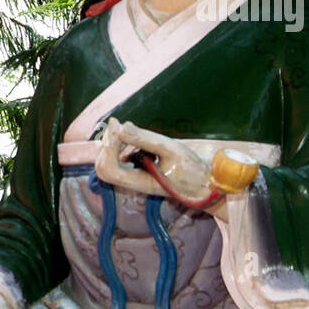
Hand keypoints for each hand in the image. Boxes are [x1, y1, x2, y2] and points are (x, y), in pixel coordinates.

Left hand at [94, 118, 211, 203]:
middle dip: (106, 144)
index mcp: (140, 183)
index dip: (109, 146)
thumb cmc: (192, 169)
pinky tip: (130, 133)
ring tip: (123, 126)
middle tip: (117, 123)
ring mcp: (133, 178)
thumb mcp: (172, 150)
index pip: (110, 168)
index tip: (118, 125)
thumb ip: (146, 139)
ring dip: (112, 143)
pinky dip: (119, 144)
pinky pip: (118, 158)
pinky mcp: (137, 171)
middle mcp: (132, 183)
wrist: (205, 185)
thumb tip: (121, 126)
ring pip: (108, 162)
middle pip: (103, 167)